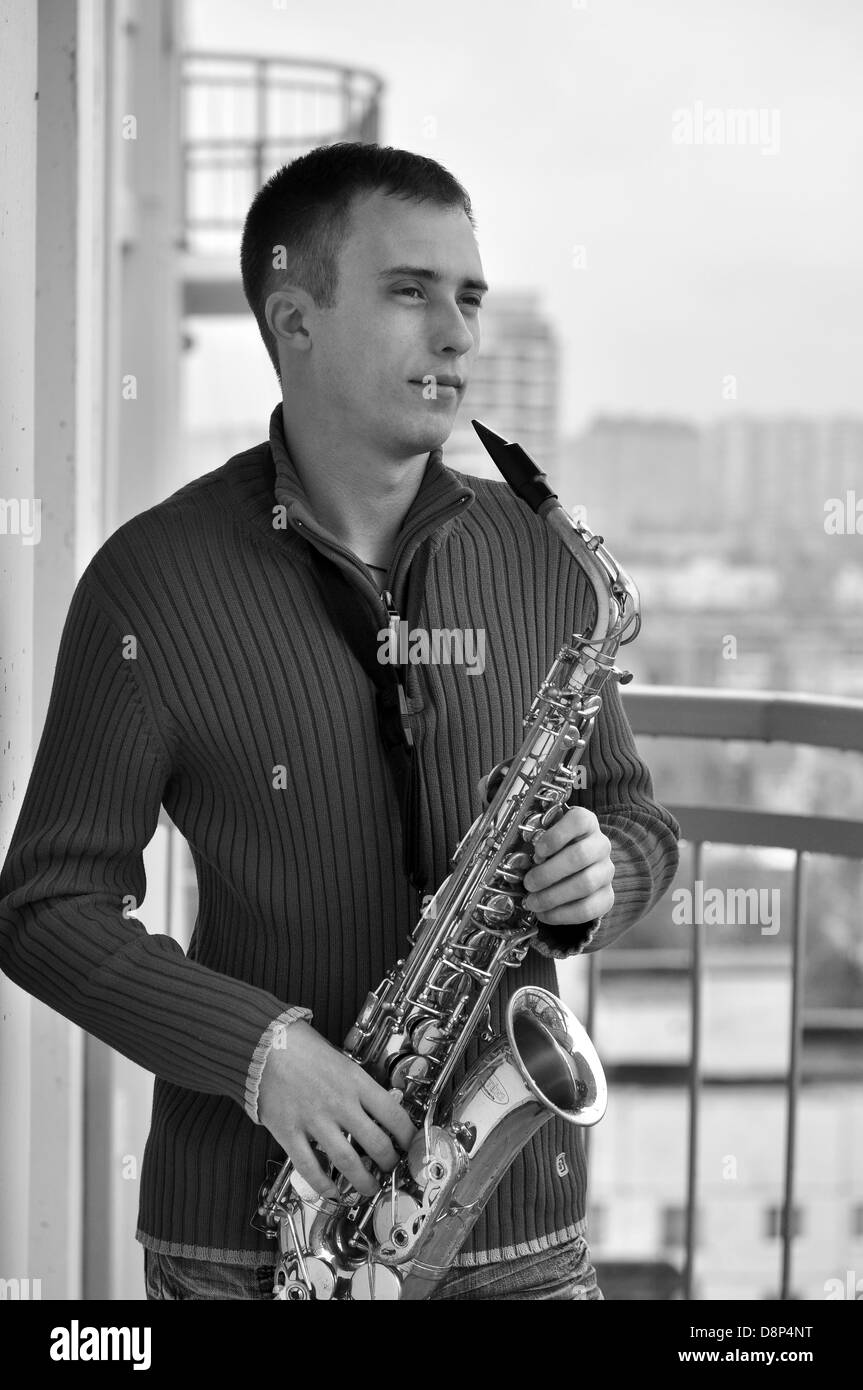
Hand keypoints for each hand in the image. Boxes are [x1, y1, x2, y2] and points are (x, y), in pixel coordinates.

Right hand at [258, 1021, 417, 1198]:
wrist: (263, 1045)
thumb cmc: (302, 1047)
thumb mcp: (341, 1058)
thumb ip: (358, 1085)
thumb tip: (378, 1108)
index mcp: (356, 1081)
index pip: (394, 1115)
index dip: (408, 1136)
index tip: (410, 1145)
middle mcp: (340, 1103)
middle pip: (377, 1144)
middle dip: (389, 1163)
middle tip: (390, 1169)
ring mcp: (314, 1120)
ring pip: (347, 1161)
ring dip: (363, 1181)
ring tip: (369, 1188)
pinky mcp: (289, 1133)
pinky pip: (309, 1167)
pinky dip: (323, 1185)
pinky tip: (332, 1192)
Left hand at [477, 770, 614, 927]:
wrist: (575, 871)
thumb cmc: (550, 846)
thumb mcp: (533, 826)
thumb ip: (511, 808)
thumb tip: (483, 785)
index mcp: (584, 822)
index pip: (580, 820)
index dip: (557, 835)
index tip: (536, 850)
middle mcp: (600, 844)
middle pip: (581, 856)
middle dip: (549, 873)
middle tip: (528, 883)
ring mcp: (606, 871)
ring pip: (585, 884)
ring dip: (554, 896)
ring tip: (532, 902)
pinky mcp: (606, 896)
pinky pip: (590, 908)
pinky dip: (564, 914)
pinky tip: (545, 914)